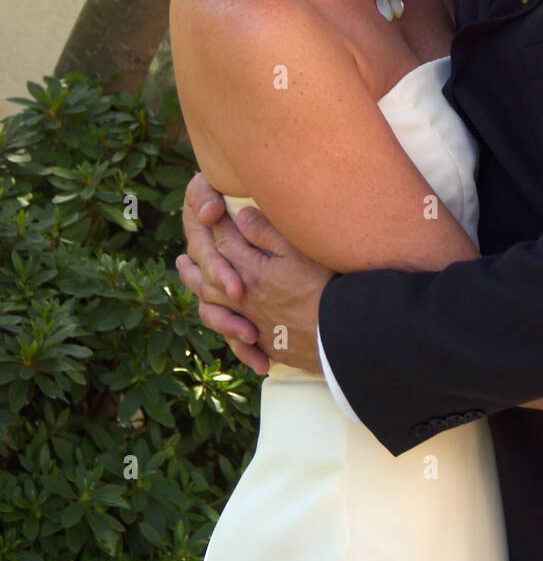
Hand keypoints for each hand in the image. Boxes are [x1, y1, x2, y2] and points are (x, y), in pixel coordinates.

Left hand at [176, 173, 332, 374]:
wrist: (342, 333)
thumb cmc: (325, 286)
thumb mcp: (298, 251)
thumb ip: (266, 233)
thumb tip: (239, 216)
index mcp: (252, 273)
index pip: (225, 245)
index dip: (218, 227)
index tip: (212, 215)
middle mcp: (246, 300)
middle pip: (211, 281)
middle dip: (196, 266)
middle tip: (181, 259)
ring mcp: (256, 325)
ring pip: (218, 313)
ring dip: (203, 300)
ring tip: (196, 297)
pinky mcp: (270, 345)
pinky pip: (239, 342)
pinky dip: (231, 337)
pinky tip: (231, 335)